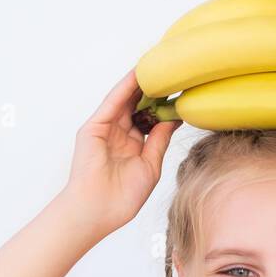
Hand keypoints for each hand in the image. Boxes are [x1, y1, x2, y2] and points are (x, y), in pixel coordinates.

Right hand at [61, 67, 180, 235]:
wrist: (98, 211)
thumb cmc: (123, 197)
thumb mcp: (151, 165)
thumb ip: (160, 140)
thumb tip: (174, 118)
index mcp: (134, 146)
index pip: (151, 119)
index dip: (164, 105)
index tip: (181, 90)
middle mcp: (120, 135)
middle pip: (138, 105)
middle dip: (154, 90)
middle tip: (173, 71)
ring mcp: (106, 129)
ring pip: (126, 100)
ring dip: (141, 83)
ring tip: (159, 65)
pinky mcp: (94, 127)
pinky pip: (112, 103)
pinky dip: (125, 88)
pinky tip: (138, 75)